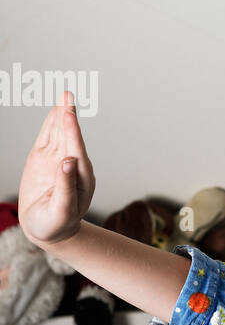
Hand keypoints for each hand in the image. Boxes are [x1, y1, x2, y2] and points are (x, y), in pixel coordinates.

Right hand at [18, 91, 95, 248]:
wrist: (47, 229)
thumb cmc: (56, 224)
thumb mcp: (61, 211)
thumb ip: (65, 187)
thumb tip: (67, 162)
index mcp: (80, 178)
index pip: (77, 151)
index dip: (73, 133)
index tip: (69, 115)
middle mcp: (72, 165)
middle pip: (71, 137)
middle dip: (70, 116)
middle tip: (69, 95)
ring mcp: (58, 160)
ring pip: (60, 134)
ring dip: (62, 115)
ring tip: (65, 95)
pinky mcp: (45, 159)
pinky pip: (48, 138)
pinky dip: (51, 124)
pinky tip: (56, 111)